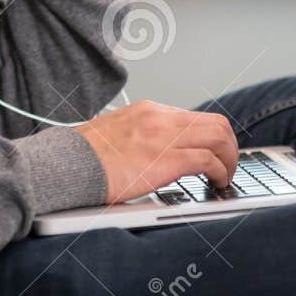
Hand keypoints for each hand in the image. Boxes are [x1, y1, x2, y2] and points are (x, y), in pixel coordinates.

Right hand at [74, 101, 238, 204]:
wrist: (65, 165)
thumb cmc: (81, 158)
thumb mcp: (114, 136)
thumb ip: (139, 137)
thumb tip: (153, 154)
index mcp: (146, 111)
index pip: (194, 117)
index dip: (211, 138)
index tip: (213, 155)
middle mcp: (159, 117)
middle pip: (216, 122)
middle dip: (229, 147)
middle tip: (227, 167)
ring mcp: (164, 136)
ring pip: (219, 137)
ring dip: (230, 160)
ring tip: (224, 178)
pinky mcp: (166, 158)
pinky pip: (209, 161)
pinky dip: (220, 173)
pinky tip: (215, 184)